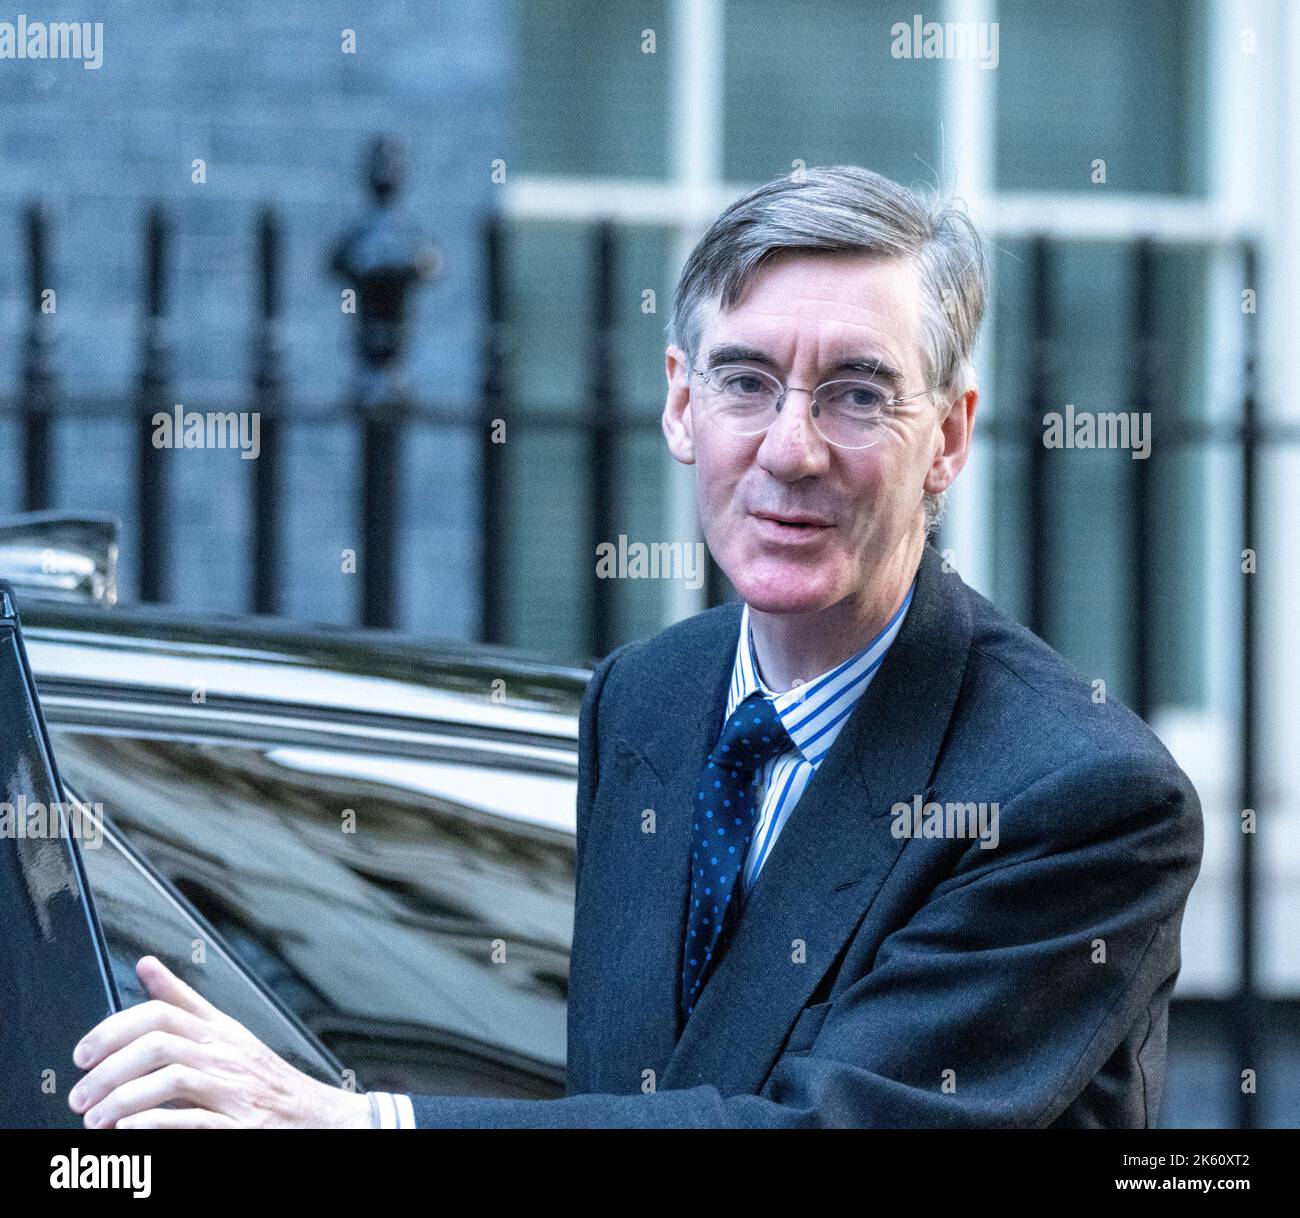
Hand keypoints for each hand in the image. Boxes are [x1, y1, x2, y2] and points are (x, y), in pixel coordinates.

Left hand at [67, 955, 371, 1128]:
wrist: (316, 1117)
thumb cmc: (263, 1078)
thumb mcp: (227, 1031)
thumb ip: (184, 1000)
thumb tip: (147, 964)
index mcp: (218, 1032)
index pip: (162, 1013)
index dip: (114, 1029)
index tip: (83, 1053)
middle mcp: (225, 1055)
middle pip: (160, 1043)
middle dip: (109, 1069)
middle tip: (80, 1095)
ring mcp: (234, 1090)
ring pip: (172, 1078)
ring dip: (123, 1099)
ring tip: (96, 1120)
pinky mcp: (240, 1126)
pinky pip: (193, 1120)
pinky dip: (154, 1125)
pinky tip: (130, 1131)